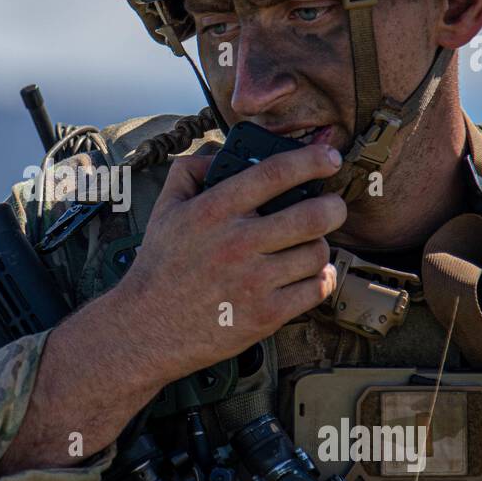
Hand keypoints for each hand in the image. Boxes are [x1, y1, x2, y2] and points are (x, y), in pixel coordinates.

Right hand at [110, 143, 345, 384]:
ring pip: (317, 253)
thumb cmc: (159, 268)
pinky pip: (315, 289)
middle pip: (312, 215)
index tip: (329, 158)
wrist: (147, 327)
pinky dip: (320, 280)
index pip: (274, 173)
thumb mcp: (164, 209)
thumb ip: (190, 172)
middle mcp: (236, 243)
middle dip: (334, 207)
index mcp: (213, 211)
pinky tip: (309, 275)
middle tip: (332, 208)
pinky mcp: (265, 315)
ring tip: (308, 246)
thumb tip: (221, 153)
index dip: (311, 160)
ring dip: (320, 246)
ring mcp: (253, 281)